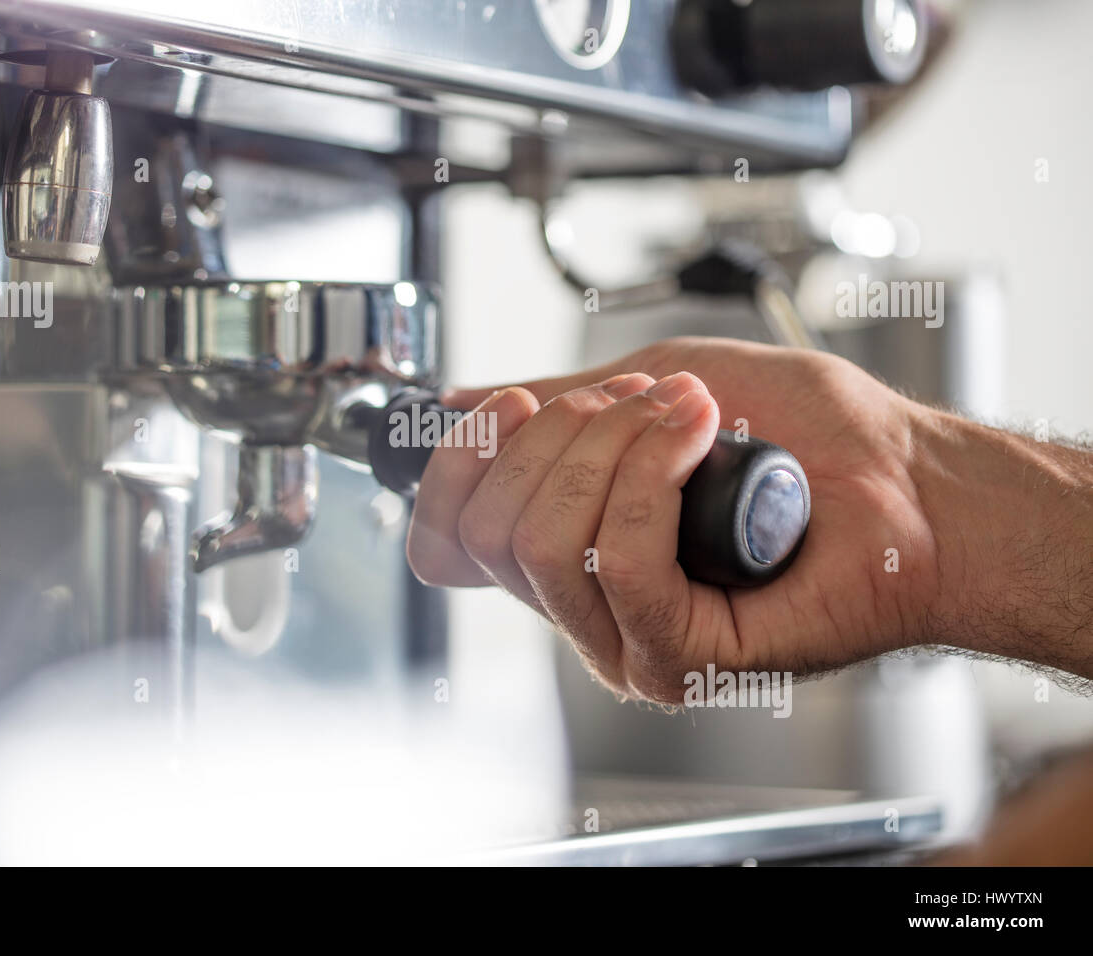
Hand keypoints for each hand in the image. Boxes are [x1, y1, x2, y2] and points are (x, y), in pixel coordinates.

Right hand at [405, 337, 952, 701]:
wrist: (908, 479)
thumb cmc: (804, 440)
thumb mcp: (647, 392)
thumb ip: (551, 405)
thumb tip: (458, 401)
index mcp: (567, 555)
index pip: (450, 543)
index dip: (455, 467)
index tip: (509, 408)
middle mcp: (587, 609)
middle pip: (491, 532)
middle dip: (558, 434)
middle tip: (638, 400)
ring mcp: (629, 643)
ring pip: (544, 544)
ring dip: (614, 446)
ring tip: (691, 415)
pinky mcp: (679, 659)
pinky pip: (618, 562)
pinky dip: (655, 478)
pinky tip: (706, 444)